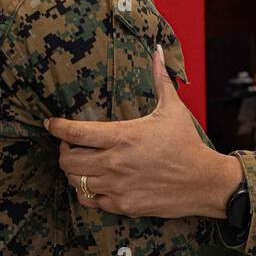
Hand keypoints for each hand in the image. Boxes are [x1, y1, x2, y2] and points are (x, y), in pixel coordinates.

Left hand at [44, 46, 239, 219]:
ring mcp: (117, 186)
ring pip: (75, 181)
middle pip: (67, 160)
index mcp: (122, 136)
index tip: (51, 124)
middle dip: (63, 151)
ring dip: (75, 172)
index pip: (75, 133)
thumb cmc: (187, 143)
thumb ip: (160, 80)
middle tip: (71, 146)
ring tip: (83, 164)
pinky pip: (91, 200)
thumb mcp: (173, 109)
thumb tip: (159, 50)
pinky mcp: (123, 205)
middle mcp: (115, 162)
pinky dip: (87, 191)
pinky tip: (95, 183)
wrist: (204, 181)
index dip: (57, 128)